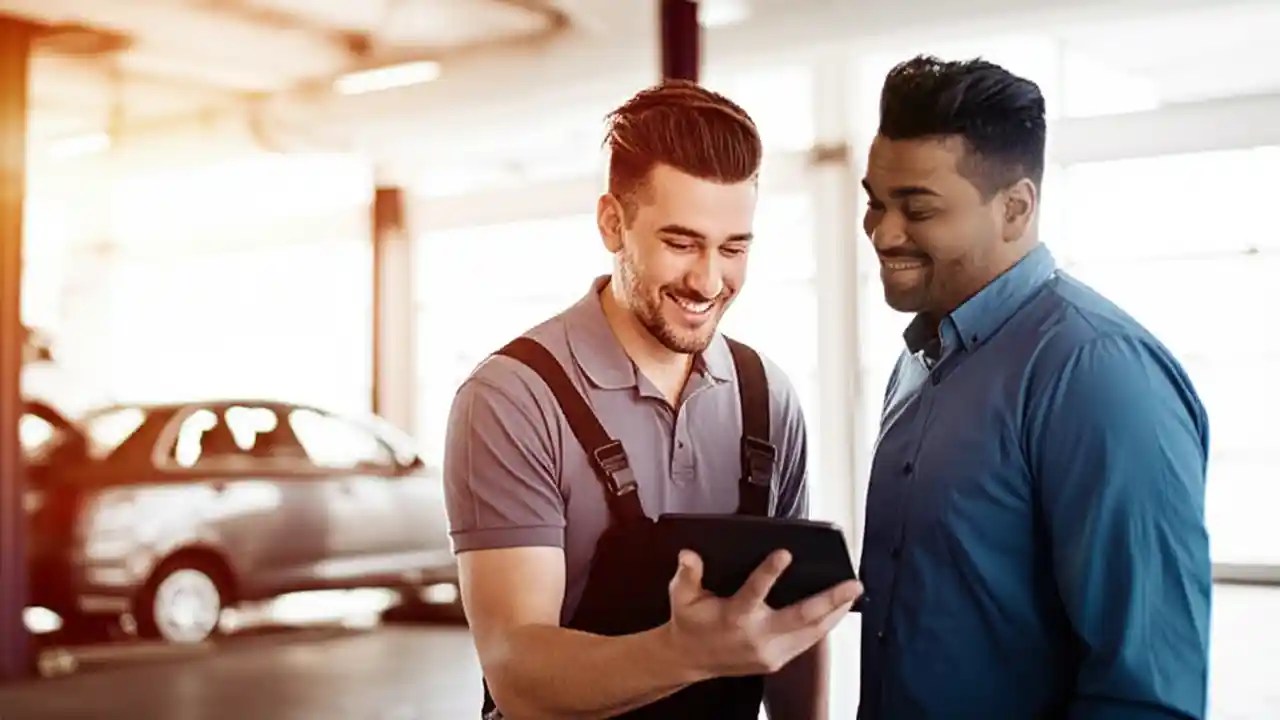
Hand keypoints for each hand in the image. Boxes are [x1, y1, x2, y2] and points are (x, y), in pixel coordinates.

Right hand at [664, 549, 861, 679]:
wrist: (690, 659)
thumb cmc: (690, 622)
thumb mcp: (681, 595)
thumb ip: (687, 574)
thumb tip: (689, 555)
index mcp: (733, 616)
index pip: (753, 592)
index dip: (769, 572)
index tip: (785, 553)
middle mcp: (756, 636)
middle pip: (800, 617)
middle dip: (829, 600)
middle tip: (851, 584)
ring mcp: (770, 652)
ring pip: (811, 633)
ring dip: (835, 613)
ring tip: (852, 594)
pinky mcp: (777, 660)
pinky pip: (808, 642)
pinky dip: (825, 626)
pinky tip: (837, 612)